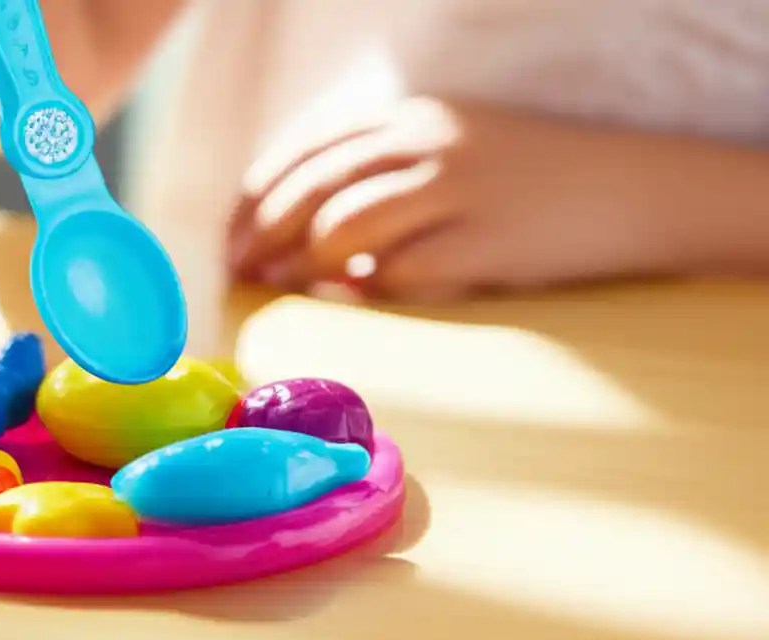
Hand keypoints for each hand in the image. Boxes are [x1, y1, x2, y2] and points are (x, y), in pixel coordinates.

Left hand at [226, 97, 693, 301]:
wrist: (633, 190)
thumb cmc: (525, 179)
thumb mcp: (448, 149)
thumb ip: (378, 173)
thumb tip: (298, 234)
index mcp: (409, 117)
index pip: (305, 151)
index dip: (255, 198)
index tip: (229, 238)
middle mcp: (426, 143)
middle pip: (311, 188)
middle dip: (261, 235)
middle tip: (238, 272)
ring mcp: (457, 190)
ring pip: (343, 228)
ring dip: (301, 266)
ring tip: (280, 290)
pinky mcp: (486, 242)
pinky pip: (400, 271)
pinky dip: (365, 289)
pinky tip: (351, 301)